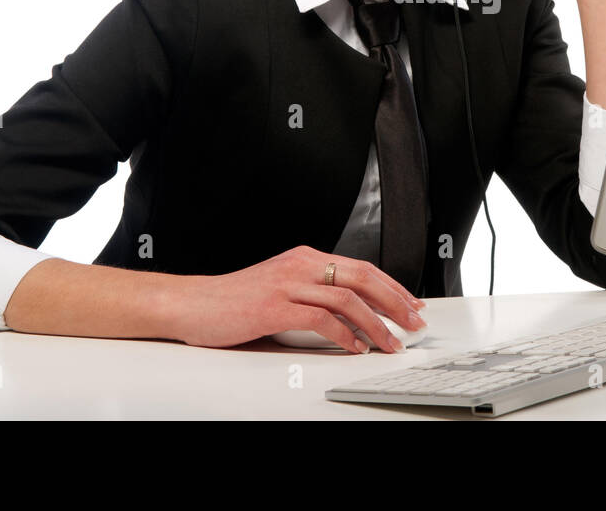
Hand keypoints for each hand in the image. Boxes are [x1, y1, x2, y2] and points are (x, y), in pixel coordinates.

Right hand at [174, 245, 426, 353]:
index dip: (391, 286)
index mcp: (304, 258)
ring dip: (375, 324)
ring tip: (390, 342)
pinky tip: (355, 347)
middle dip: (394, 301)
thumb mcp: (281, 288)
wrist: (191, 303)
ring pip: (347, 298)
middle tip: (414, 322)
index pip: (360, 267)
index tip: (411, 304)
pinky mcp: (274, 306)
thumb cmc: (233, 301)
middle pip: (362, 277)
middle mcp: (300, 265)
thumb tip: (351, 315)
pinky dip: (344, 334)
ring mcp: (287, 284)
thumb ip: (312, 294)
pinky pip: (321, 319)